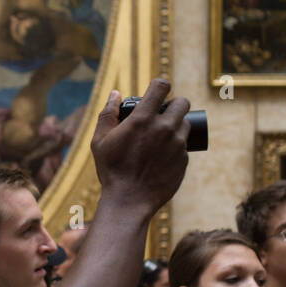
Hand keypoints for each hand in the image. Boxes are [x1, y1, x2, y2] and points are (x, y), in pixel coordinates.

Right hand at [90, 79, 189, 217]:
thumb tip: (115, 94)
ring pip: (186, 123)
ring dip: (176, 124)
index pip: (161, 86)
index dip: (159, 85)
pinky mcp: (184, 160)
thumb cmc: (111, 170)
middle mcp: (164, 128)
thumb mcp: (99, 141)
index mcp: (143, 119)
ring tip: (162, 135)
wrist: (129, 201)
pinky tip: (162, 156)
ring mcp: (177, 144)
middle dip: (174, 104)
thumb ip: (107, 113)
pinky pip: (184, 145)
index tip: (156, 91)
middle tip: (163, 113)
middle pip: (182, 102)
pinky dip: (176, 146)